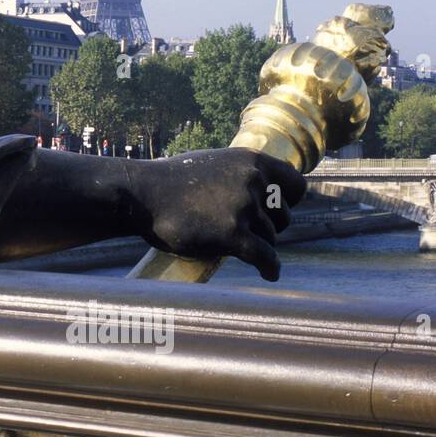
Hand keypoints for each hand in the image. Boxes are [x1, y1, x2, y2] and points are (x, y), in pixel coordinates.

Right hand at [133, 148, 305, 280]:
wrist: (141, 195)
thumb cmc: (169, 182)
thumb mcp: (211, 165)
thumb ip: (238, 175)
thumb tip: (257, 188)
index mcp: (251, 161)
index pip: (295, 184)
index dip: (288, 201)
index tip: (278, 212)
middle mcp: (253, 181)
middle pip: (284, 216)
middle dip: (271, 228)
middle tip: (250, 233)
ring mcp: (244, 208)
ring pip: (270, 239)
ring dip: (258, 246)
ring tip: (236, 248)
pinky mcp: (233, 234)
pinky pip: (264, 257)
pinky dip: (269, 268)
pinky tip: (269, 274)